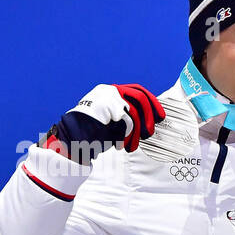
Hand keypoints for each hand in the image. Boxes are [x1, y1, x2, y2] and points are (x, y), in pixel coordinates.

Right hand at [45, 84, 164, 161]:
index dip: (152, 102)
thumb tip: (151, 120)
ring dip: (137, 131)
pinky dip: (127, 135)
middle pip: (140, 98)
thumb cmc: (95, 131)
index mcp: (113, 91)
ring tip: (134, 144)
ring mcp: (107, 96)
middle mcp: (111, 90)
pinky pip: (126, 120)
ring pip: (134, 111)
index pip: (138, 90)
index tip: (160, 116)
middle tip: (150, 132)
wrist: (73, 134)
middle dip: (149, 116)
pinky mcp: (107, 105)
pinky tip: (123, 144)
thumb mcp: (114, 119)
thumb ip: (129, 115)